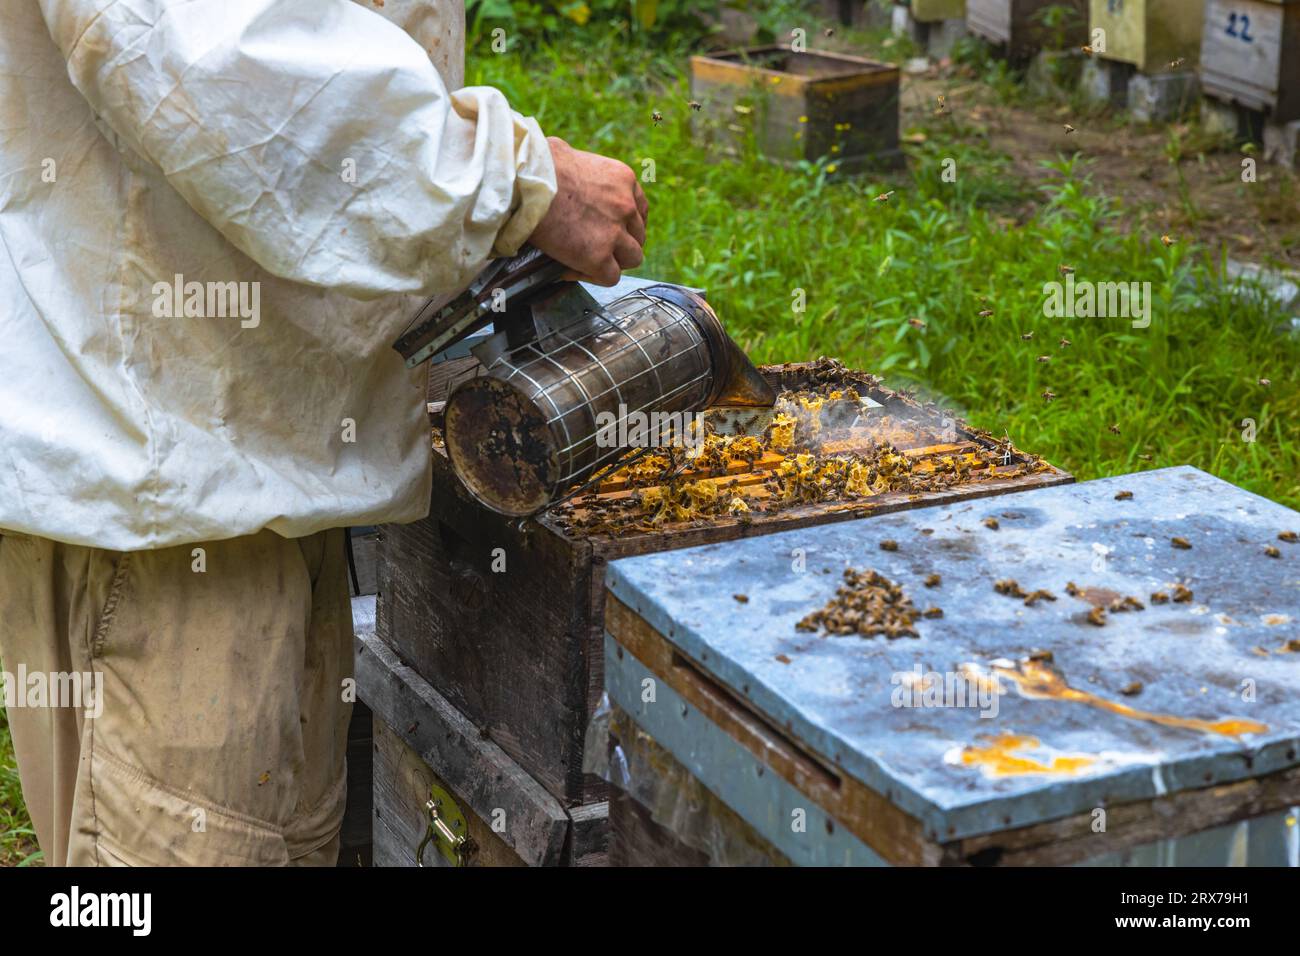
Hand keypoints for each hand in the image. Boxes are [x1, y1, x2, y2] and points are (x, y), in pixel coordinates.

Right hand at [529, 136, 646, 285]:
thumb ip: (580, 168)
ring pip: (632, 258)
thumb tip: (563, 167)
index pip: (639, 208)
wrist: (525, 182)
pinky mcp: (598, 256)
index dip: (627, 223)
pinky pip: (610, 277)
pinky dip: (593, 276)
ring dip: (614, 261)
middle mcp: (626, 206)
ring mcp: (615, 233)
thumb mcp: (571, 154)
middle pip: (638, 235)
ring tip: (589, 262)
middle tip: (599, 248)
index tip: (613, 230)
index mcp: (623, 179)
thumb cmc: (537, 164)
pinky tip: (572, 270)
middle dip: (622, 243)